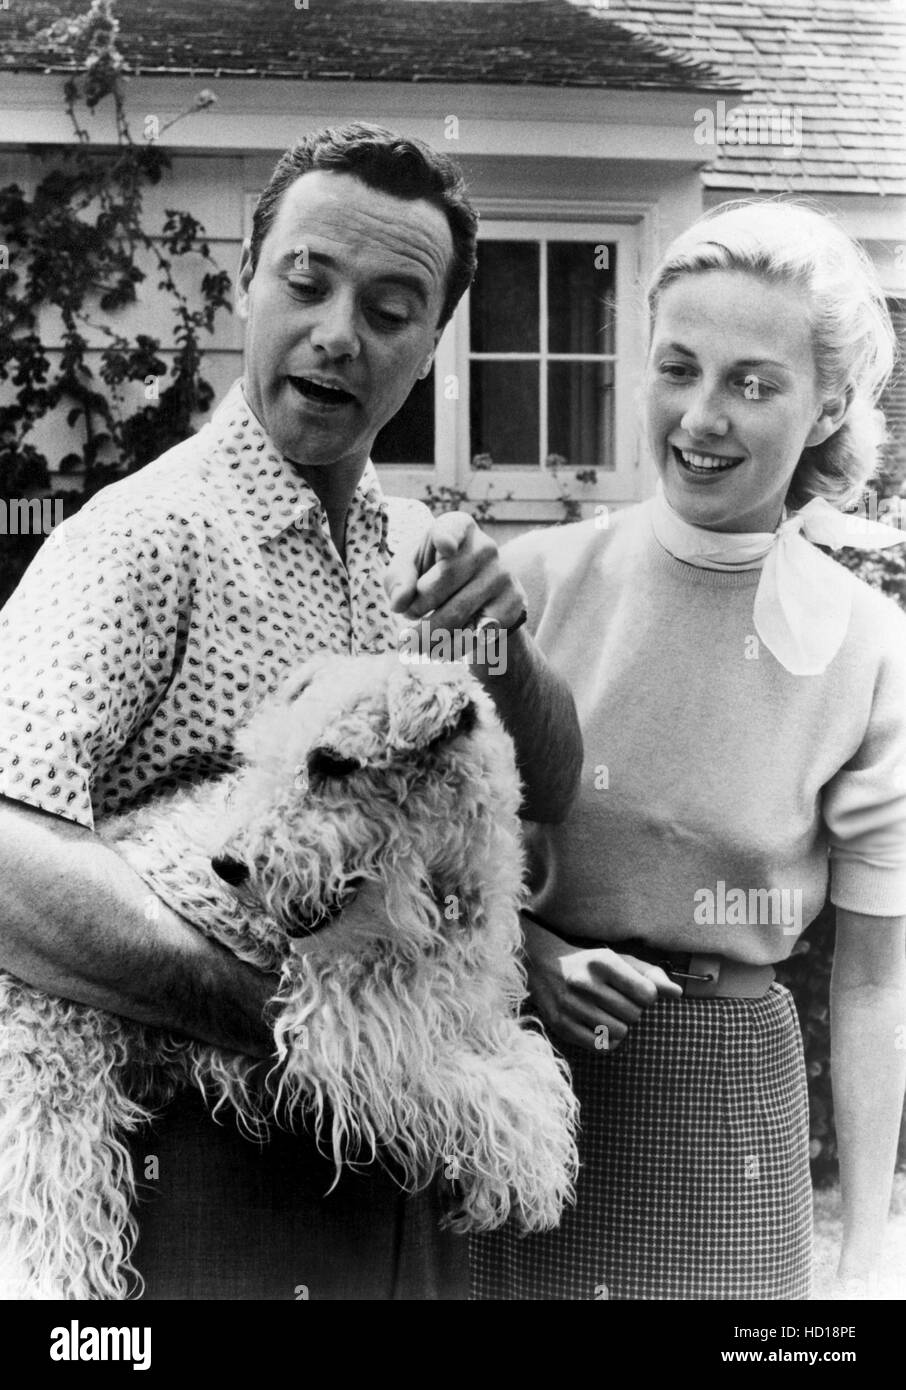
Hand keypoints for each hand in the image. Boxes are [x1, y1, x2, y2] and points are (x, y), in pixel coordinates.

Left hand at [385, 512, 525, 641]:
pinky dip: (452, 647)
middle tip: (409, 616)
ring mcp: (502, 575)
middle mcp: (484, 546)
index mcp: (457, 526)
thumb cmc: (431, 574)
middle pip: (444, 580)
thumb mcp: (409, 568)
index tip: (444, 547)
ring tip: (414, 643)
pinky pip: (476, 633)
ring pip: (458, 613)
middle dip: (418, 605)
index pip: (452, 529)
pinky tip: (440, 649)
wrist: (476, 597)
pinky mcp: (513, 604)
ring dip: (428, 634)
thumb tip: (399, 602)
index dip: (446, 538)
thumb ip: (398, 580)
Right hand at [523, 917, 682, 1052]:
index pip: (646, 993)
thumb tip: (678, 993)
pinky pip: (600, 1046)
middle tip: (620, 1004)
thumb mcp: (619, 960)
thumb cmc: (590, 964)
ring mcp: (570, 1005)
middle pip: (633, 1015)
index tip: (638, 992)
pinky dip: (608, 1041)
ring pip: (619, 1032)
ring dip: (621, 1027)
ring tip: (610, 1015)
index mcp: (602, 962)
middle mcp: (584, 983)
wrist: (543, 965)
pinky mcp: (560, 1024)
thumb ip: (650, 974)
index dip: (648, 996)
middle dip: (633, 1012)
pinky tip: (601, 1028)